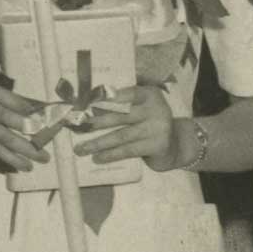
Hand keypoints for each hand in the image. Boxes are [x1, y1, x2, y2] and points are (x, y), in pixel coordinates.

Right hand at [0, 86, 50, 172]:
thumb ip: (5, 104)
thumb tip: (36, 112)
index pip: (9, 98)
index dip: (26, 106)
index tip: (43, 115)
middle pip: (9, 117)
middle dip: (30, 127)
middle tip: (48, 135)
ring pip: (6, 137)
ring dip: (26, 149)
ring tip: (43, 157)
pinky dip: (12, 158)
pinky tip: (25, 165)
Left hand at [69, 90, 185, 174]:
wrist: (175, 145)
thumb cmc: (150, 124)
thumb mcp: (142, 108)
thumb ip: (123, 104)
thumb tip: (89, 105)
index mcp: (150, 94)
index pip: (125, 93)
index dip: (104, 98)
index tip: (84, 104)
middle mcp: (156, 108)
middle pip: (120, 115)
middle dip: (96, 122)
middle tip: (77, 127)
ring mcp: (158, 127)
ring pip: (121, 135)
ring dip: (98, 143)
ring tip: (81, 148)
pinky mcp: (157, 145)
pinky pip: (128, 150)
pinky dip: (111, 154)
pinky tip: (98, 158)